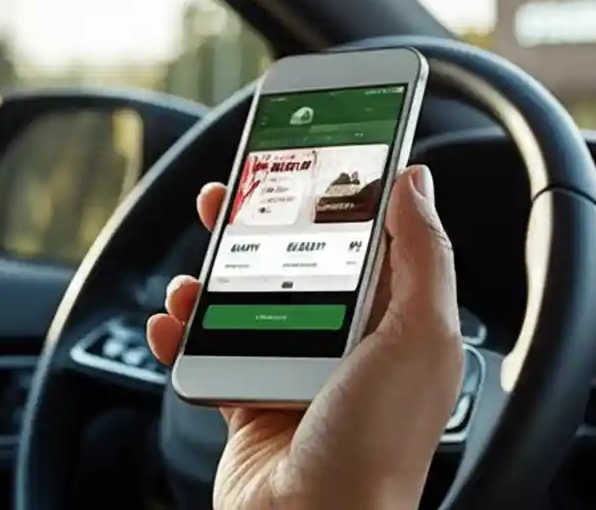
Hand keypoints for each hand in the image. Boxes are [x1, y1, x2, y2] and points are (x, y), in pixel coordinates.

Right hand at [147, 165, 463, 509]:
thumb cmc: (376, 448)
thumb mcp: (419, 340)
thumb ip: (422, 256)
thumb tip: (416, 181)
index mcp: (395, 321)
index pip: (370, 235)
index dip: (340, 189)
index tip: (312, 148)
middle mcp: (345, 341)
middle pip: (294, 258)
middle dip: (258, 224)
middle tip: (230, 195)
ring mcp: (292, 368)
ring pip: (242, 299)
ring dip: (210, 279)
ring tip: (193, 275)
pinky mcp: (248, 397)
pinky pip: (207, 348)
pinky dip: (182, 332)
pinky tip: (173, 322)